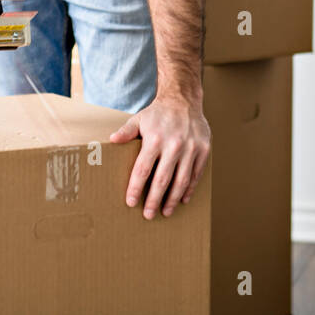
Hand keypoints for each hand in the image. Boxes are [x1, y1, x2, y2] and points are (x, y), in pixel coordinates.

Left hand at [110, 98, 210, 218]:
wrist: (184, 99)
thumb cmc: (158, 113)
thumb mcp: (139, 119)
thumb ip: (126, 132)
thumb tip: (111, 141)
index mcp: (155, 139)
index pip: (143, 169)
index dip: (136, 188)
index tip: (131, 202)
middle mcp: (174, 145)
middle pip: (162, 180)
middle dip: (154, 200)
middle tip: (148, 215)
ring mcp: (191, 149)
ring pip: (181, 181)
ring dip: (172, 199)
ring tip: (165, 212)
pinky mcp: (203, 150)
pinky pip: (196, 174)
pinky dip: (189, 189)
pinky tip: (182, 199)